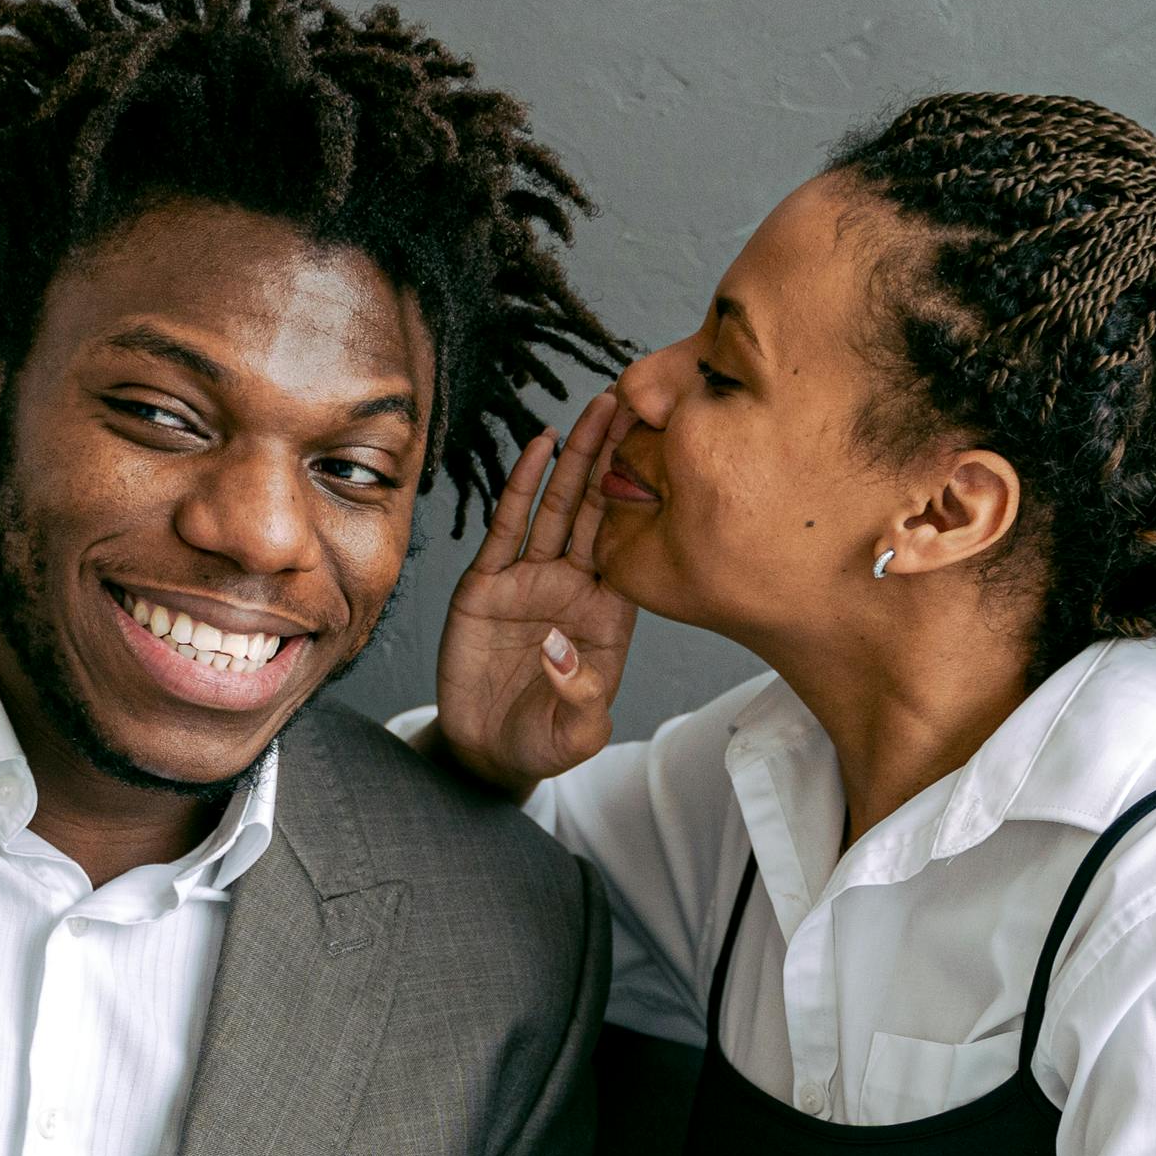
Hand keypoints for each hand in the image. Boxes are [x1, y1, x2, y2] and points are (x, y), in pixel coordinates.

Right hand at [430, 391, 637, 796]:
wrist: (487, 752)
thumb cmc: (542, 742)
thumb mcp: (576, 734)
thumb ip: (582, 697)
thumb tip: (560, 649)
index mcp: (609, 613)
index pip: (635, 544)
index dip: (649, 498)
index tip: (668, 450)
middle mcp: (574, 586)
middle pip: (602, 510)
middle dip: (618, 457)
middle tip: (637, 403)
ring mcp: (531, 580)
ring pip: (560, 507)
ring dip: (577, 459)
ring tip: (596, 410)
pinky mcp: (488, 584)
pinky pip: (508, 527)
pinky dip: (523, 486)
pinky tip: (539, 447)